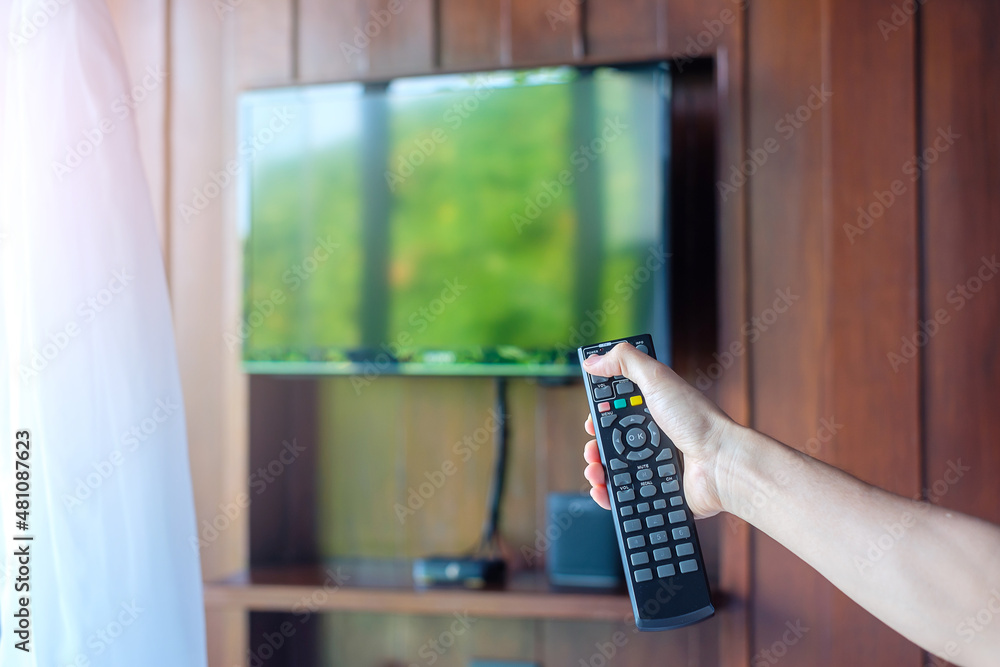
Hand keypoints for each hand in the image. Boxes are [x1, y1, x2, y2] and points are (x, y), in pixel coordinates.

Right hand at [582, 343, 736, 517]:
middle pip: (611, 441)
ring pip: (614, 469)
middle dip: (594, 445)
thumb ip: (625, 360)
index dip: (600, 414)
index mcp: (653, 409)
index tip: (592, 419)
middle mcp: (653, 436)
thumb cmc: (697, 421)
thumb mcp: (658, 378)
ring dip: (597, 469)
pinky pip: (626, 494)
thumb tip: (594, 360)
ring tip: (596, 470)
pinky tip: (603, 489)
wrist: (720, 463)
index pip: (616, 410)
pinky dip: (609, 493)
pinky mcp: (657, 489)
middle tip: (593, 448)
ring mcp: (655, 464)